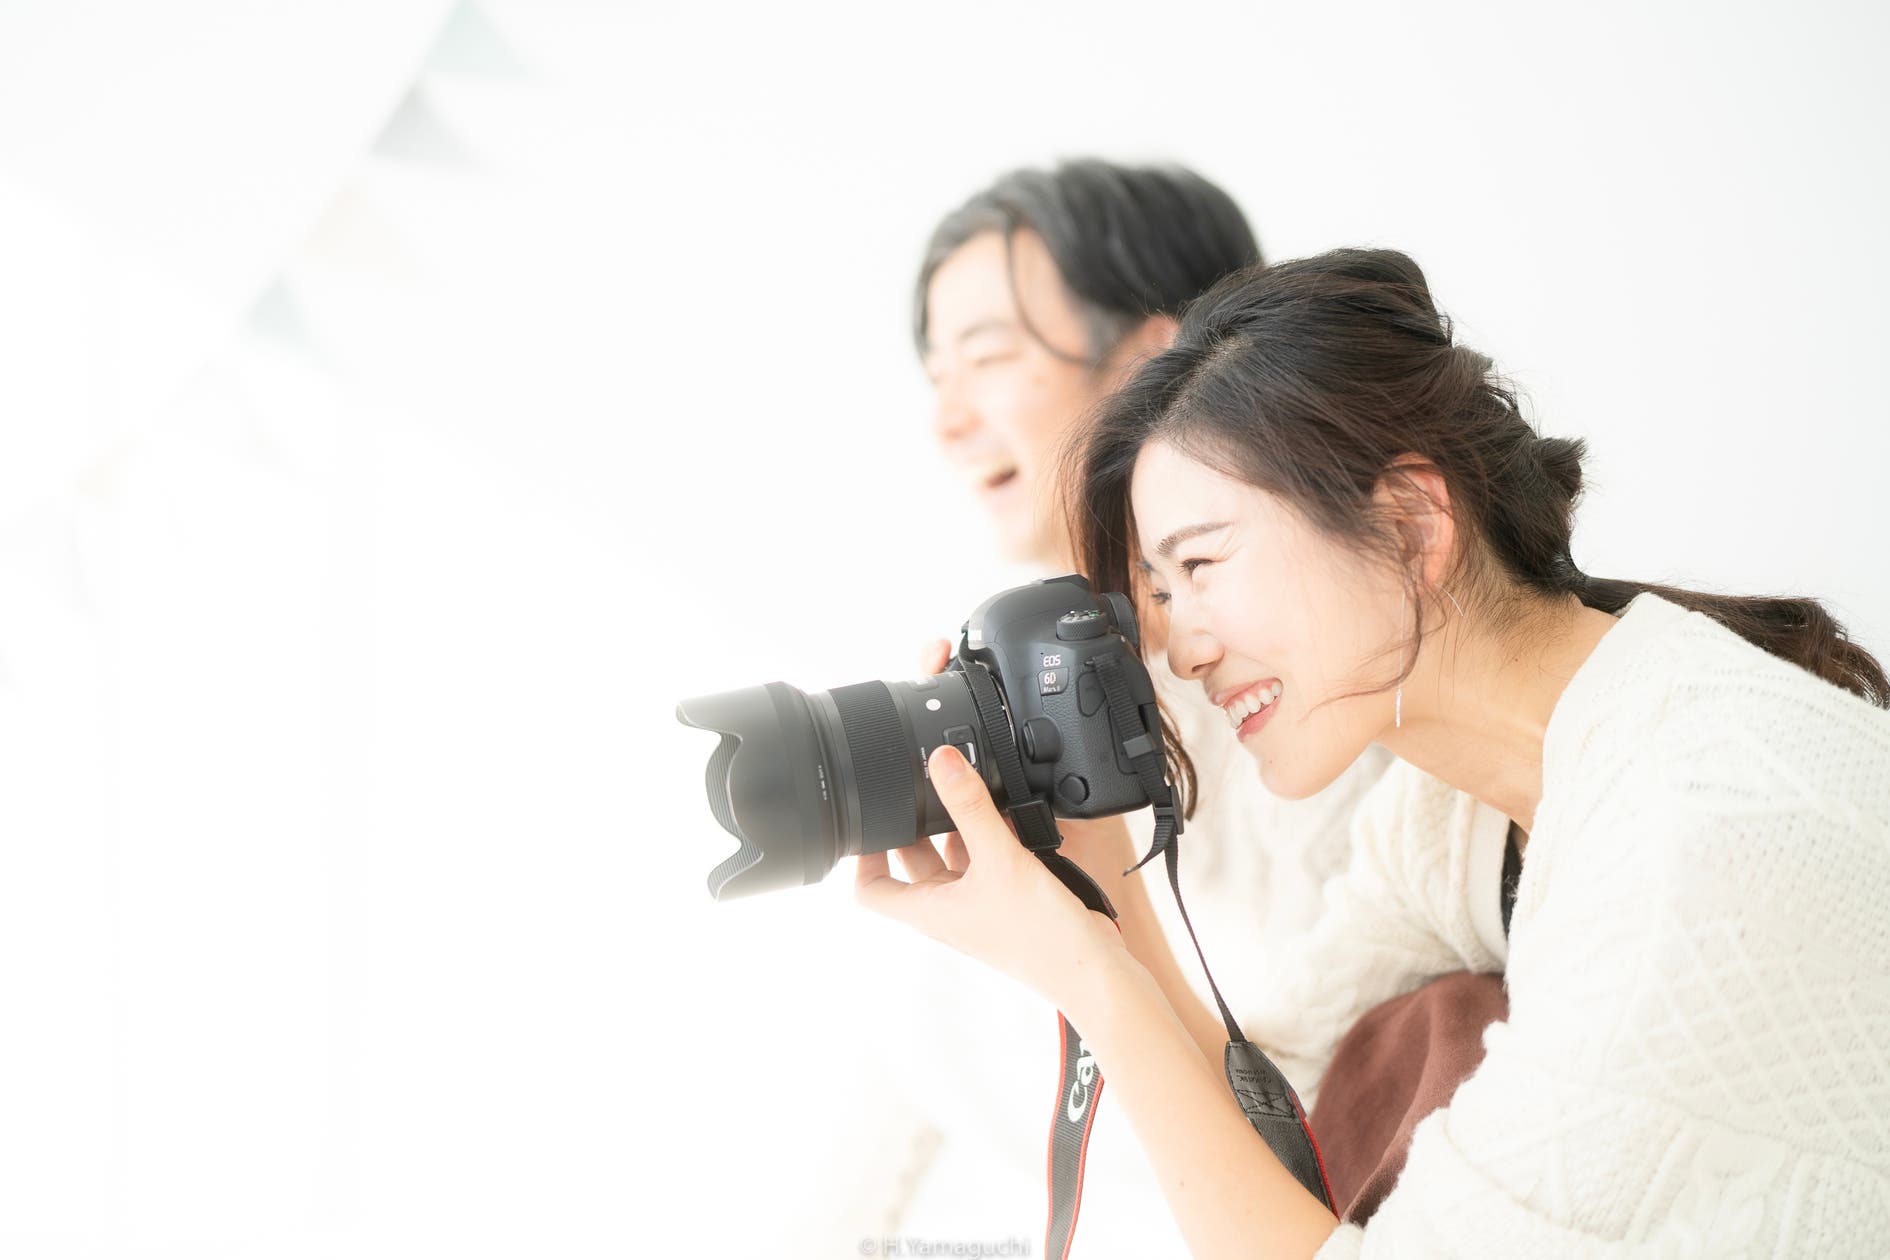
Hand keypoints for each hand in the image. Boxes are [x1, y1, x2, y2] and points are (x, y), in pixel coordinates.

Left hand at [852, 640, 1135, 1013]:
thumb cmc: (1040, 937)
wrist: (1091, 970)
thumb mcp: (999, 859)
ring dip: (957, 829)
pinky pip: (987, 862)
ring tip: (966, 794)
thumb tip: (940, 761)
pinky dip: (991, 838)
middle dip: (915, 827)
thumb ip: (970, 807)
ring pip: (953, 859)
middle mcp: (947, 910)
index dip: (864, 855)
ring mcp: (977, 906)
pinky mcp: (1007, 901)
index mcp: (928, 911)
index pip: (869, 889)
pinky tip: (1009, 815)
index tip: (871, 819)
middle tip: (923, 789)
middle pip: (912, 864)